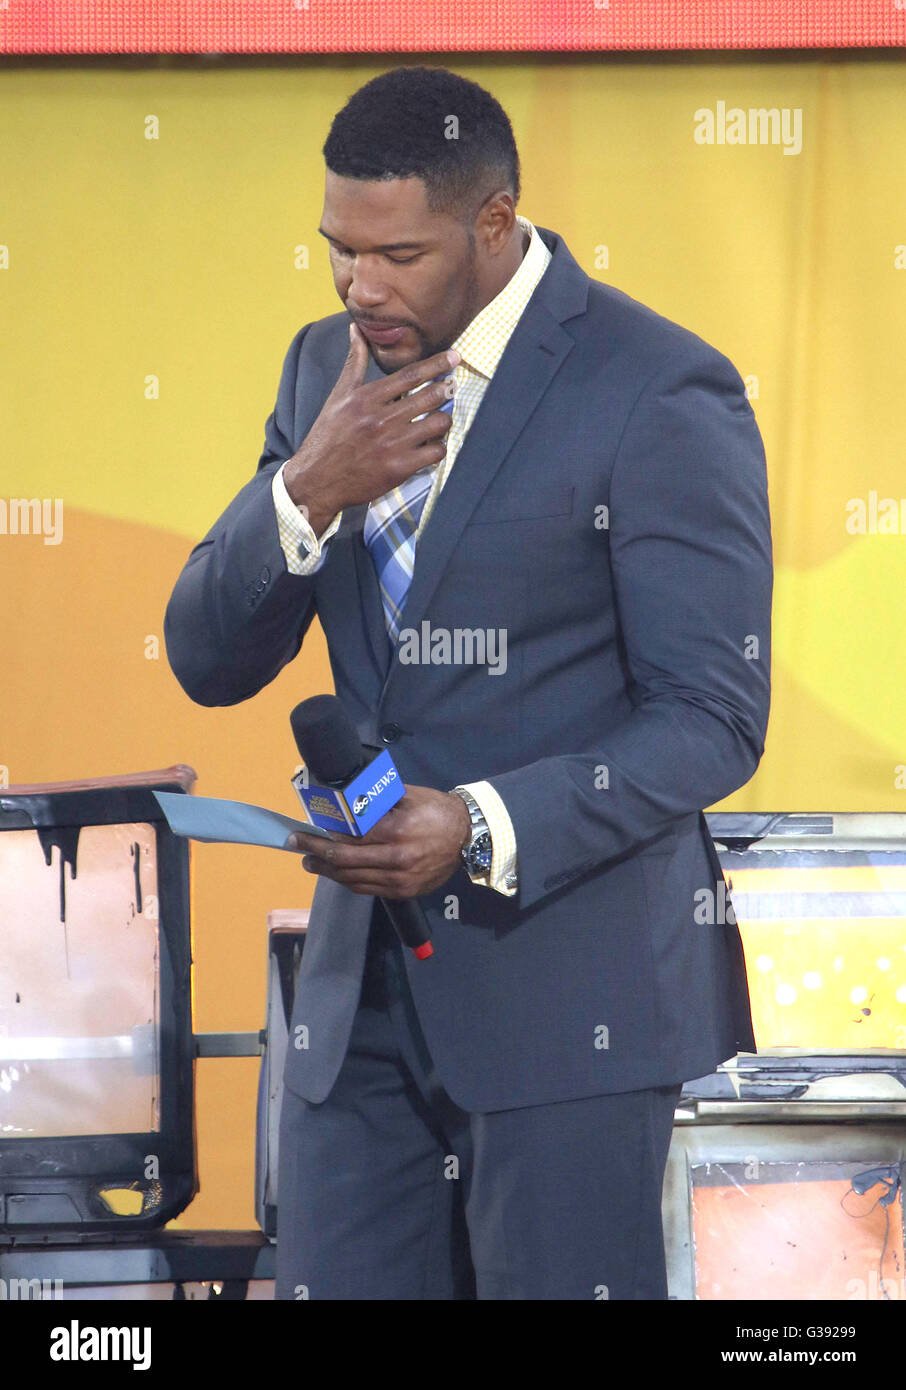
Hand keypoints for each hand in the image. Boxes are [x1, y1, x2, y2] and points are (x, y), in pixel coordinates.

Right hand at [283, 325, 459, 536]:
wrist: (317, 479)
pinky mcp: (399, 468)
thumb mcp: (339, 396)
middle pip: (429, 397)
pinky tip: (431, 445)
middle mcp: (381, 419)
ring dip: (443, 420)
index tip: (454, 356)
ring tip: (438, 420)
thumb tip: (356, 329)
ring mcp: (392, 445)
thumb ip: (355, 362)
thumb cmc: (329, 435)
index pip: (410, 375)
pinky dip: (438, 448)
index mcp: (367, 398)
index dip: (436, 364)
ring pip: (438, 424)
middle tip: (450, 389)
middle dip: (445, 390)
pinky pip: (435, 452)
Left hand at [288, 785, 471, 898]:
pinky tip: (336, 873)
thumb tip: (344, 803)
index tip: (307, 830)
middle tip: (298, 847)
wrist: (468, 836)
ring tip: (311, 862)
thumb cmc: (436, 810)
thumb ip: (375, 802)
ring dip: (327, 871)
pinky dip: (348, 881)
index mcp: (397, 831)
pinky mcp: (403, 891)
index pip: (349, 837)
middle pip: (345, 860)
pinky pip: (367, 888)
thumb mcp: (407, 796)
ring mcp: (399, 879)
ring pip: (352, 879)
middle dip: (316, 854)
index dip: (324, 835)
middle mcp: (396, 859)